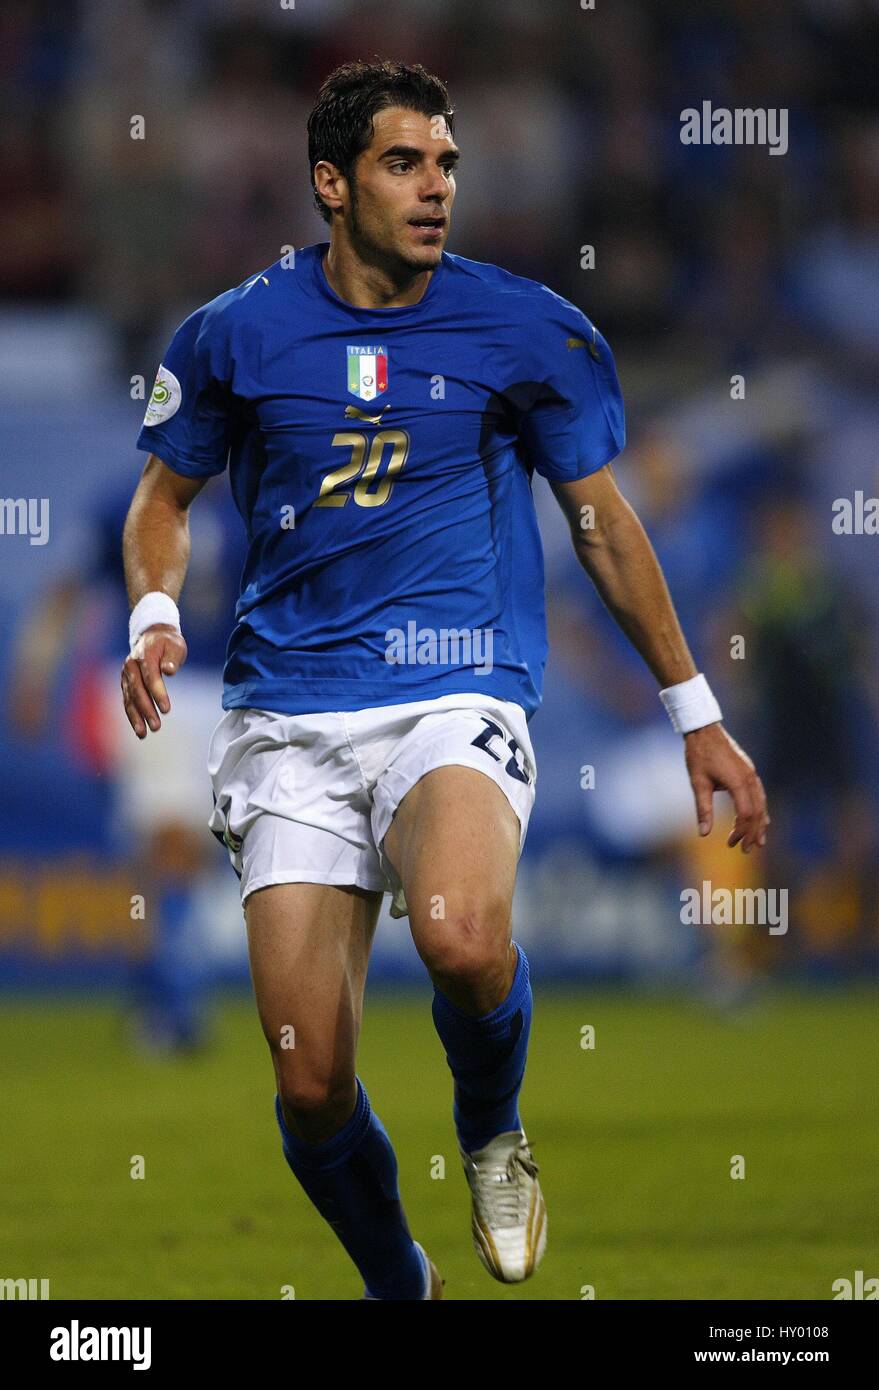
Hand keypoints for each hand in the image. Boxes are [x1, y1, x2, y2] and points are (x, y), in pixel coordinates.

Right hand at [121, 624, 186, 737]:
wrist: (152, 636)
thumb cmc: (167, 643)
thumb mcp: (175, 646)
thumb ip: (172, 658)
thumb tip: (169, 670)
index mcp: (144, 655)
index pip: (150, 676)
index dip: (158, 693)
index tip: (166, 709)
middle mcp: (131, 666)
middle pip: (137, 690)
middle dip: (146, 710)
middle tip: (156, 726)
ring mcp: (126, 675)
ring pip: (129, 698)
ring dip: (136, 717)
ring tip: (144, 733)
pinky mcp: (126, 684)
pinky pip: (127, 701)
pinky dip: (132, 715)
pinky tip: (139, 729)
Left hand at [684, 723, 768, 852]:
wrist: (704, 730)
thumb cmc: (699, 755)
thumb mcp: (698, 783)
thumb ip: (703, 809)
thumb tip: (704, 834)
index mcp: (738, 782)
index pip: (746, 814)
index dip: (741, 832)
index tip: (731, 844)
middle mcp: (750, 779)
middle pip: (758, 812)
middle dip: (753, 832)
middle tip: (746, 850)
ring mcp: (752, 774)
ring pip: (762, 803)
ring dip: (760, 823)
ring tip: (759, 841)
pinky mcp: (749, 771)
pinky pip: (759, 794)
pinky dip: (760, 809)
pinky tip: (760, 818)